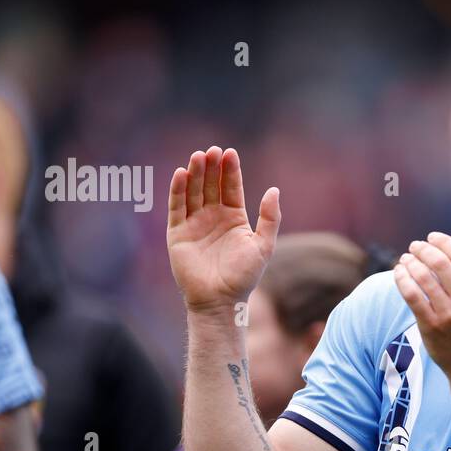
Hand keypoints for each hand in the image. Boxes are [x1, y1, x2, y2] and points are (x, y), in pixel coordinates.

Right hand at [166, 147, 280, 314]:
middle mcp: (213, 217)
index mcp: (234, 218)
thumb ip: (269, 218)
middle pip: (211, 185)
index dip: (230, 171)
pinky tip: (181, 174)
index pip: (231, 188)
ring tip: (198, 156)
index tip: (230, 153)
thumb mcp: (263, 246)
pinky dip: (177, 190)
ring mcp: (195, 224)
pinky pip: (177, 208)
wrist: (220, 300)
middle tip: (213, 151)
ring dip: (195, 174)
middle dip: (212, 167)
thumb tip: (274, 190)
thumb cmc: (244, 276)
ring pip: (193, 192)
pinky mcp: (178, 233)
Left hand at [393, 233, 450, 386]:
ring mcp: (449, 315)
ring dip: (410, 262)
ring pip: (423, 277)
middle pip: (440, 263)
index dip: (443, 241)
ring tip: (406, 258)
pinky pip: (412, 295)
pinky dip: (402, 279)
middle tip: (415, 246)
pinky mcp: (431, 327)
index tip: (432, 237)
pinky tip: (399, 273)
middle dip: (423, 249)